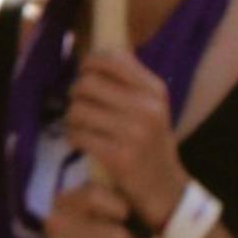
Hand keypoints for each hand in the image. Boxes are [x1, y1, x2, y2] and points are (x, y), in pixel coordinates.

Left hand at [61, 53, 188, 232]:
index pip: (112, 59)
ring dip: (72, 117)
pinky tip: (82, 141)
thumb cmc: (150, 141)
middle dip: (75, 93)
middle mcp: (148, 109)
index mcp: (155, 91)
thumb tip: (98, 49)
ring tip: (81, 125)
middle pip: (87, 83)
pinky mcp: (119, 157)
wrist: (165, 187)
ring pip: (78, 109)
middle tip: (80, 104)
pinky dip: (74, 137)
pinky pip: (77, 134)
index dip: (90, 63)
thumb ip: (129, 78)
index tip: (86, 73)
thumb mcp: (151, 105)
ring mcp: (135, 133)